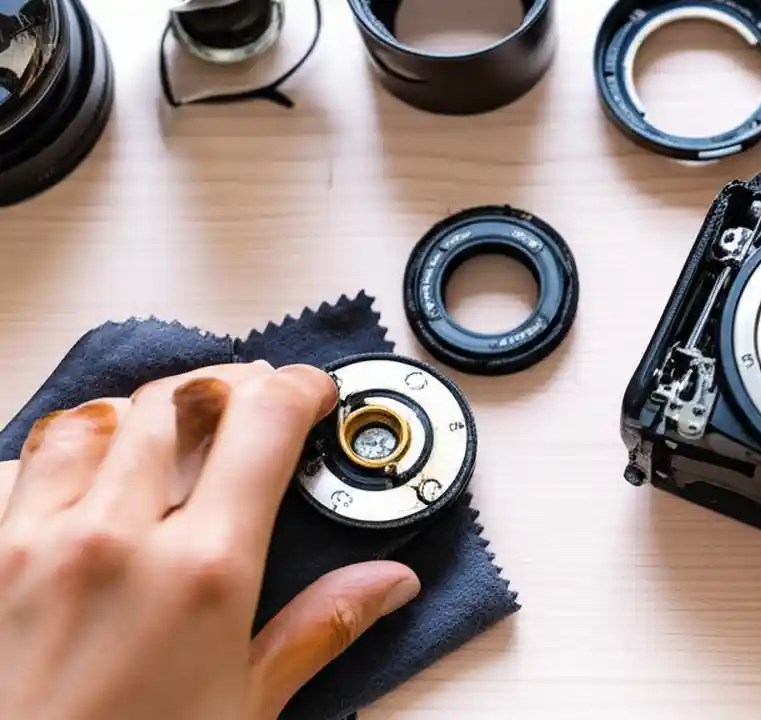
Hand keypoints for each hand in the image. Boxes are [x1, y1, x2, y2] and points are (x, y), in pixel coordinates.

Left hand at [0, 362, 420, 718]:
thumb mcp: (247, 704)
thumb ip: (320, 627)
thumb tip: (388, 583)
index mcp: (204, 571)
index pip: (263, 423)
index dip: (298, 389)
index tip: (311, 392)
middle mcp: (117, 537)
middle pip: (180, 399)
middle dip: (228, 388)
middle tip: (252, 402)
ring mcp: (37, 540)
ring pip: (97, 417)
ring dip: (143, 412)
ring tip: (171, 432)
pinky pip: (23, 462)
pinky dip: (68, 453)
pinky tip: (91, 480)